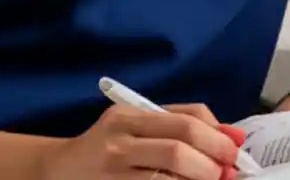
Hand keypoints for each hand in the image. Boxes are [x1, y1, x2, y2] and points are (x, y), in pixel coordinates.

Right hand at [37, 103, 247, 179]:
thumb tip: (233, 135)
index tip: (236, 150)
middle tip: (228, 173)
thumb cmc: (106, 148)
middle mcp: (118, 140)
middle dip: (211, 163)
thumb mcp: (136, 126)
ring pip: (165, 178)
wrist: (53, 172)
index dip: (218, 137)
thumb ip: (180, 125)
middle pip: (177, 148)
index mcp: (129, 116)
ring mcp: (111, 170)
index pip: (185, 121)